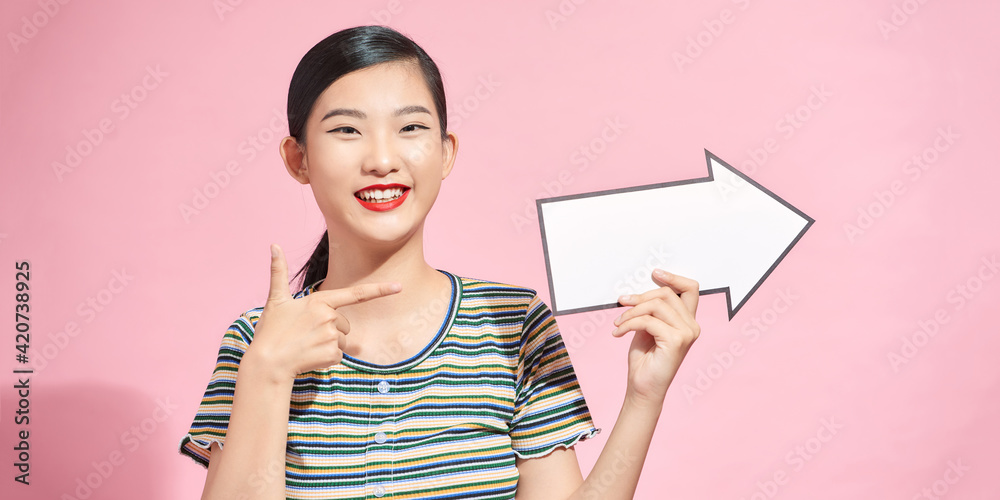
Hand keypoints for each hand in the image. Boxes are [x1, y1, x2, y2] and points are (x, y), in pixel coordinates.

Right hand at [246, 244, 400, 380]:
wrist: (267, 363)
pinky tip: (310, 356)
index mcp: (320, 301)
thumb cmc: (271, 330)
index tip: (399, 287)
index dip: (380, 290)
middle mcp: (330, 317)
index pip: (356, 293)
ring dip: (328, 344)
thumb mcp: (276, 299)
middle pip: (345, 323)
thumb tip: (274, 245)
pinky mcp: (332, 354)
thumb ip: (279, 272)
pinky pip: (338, 355)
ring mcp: (332, 336)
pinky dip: (327, 357)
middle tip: (306, 334)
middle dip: (331, 329)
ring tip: (307, 345)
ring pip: (342, 339)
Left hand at [611, 269, 700, 406]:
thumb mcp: (647, 328)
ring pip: (656, 305)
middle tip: (622, 303)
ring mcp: (687, 333)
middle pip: (667, 293)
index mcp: (687, 321)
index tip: (654, 273)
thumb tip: (638, 292)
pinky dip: (628, 324)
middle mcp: (692, 326)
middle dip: (640, 296)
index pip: (690, 289)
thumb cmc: (645, 360)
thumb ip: (650, 310)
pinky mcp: (676, 340)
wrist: (643, 388)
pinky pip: (647, 320)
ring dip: (631, 312)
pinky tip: (618, 333)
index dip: (673, 277)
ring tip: (618, 323)